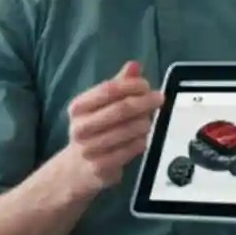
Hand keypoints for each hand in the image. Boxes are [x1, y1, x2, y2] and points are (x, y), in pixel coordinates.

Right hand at [60, 61, 164, 201]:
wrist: (76, 169)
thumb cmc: (92, 131)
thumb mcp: (99, 106)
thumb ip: (117, 85)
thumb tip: (133, 65)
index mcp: (78, 107)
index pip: (108, 89)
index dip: (131, 85)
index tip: (147, 85)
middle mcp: (80, 127)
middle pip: (121, 109)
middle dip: (144, 102)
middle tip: (159, 99)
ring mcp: (89, 149)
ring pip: (129, 129)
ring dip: (145, 122)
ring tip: (149, 120)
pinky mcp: (101, 166)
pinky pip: (131, 149)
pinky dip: (141, 141)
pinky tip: (142, 138)